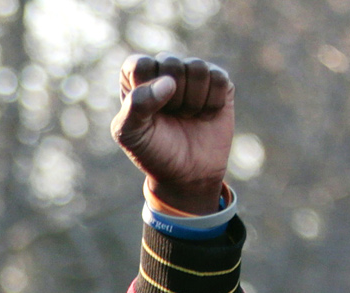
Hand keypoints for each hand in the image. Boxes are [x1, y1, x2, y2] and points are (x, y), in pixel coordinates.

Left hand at [111, 55, 236, 215]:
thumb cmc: (152, 151)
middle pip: (171, 63)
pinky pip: (219, 79)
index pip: (140, 64)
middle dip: (172, 98)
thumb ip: (136, 105)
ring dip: (193, 101)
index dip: (147, 90)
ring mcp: (193, 72)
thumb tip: (168, 82)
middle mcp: (165, 68)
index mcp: (137, 76)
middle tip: (171, 116)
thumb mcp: (130, 134)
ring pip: (198, 68)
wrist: (187, 173)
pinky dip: (212, 103)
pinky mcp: (219, 80)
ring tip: (187, 116)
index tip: (148, 114)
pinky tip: (205, 114)